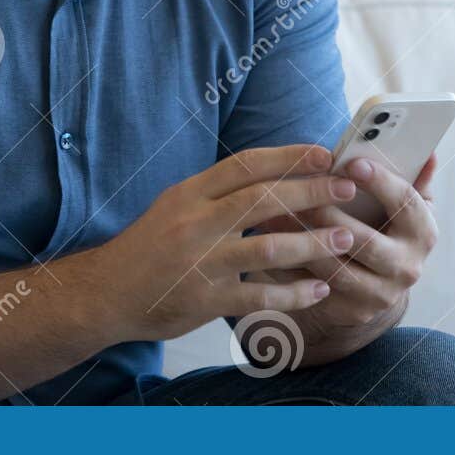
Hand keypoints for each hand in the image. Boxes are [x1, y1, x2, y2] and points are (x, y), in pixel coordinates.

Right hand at [92, 143, 362, 342]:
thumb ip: (218, 193)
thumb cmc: (149, 247)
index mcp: (190, 192)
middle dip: (310, 191)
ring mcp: (199, 262)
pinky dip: (293, 294)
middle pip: (262, 198)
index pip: (245, 164)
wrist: (106, 292)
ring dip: (311, 243)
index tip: (326, 154)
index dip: (289, 156)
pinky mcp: (203, 301)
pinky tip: (319, 290)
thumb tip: (273, 176)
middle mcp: (195, 222)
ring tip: (344, 239)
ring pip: (266, 248)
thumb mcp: (177, 206)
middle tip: (348, 189)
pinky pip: (258, 297)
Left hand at [255, 151, 438, 339]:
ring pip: (336, 267)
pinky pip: (316, 287)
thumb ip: (411, 178)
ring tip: (275, 215)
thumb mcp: (402, 206)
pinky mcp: (353, 310)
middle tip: (300, 192)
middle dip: (329, 215)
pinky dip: (291, 266)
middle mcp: (407, 267)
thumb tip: (428, 152)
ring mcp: (380, 293)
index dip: (380, 182)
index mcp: (423, 233)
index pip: (406, 203)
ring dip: (302, 240)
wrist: (378, 284)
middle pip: (365, 240)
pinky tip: (272, 244)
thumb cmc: (385, 229)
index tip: (352, 163)